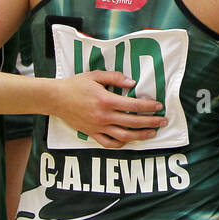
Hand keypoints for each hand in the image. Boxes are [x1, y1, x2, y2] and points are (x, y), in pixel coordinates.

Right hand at [51, 70, 166, 148]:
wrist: (55, 98)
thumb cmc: (75, 85)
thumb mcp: (95, 75)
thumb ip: (115, 77)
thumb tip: (132, 83)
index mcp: (106, 100)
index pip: (134, 106)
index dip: (149, 107)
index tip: (159, 106)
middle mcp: (104, 116)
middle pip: (133, 123)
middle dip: (151, 123)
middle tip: (163, 121)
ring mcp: (98, 127)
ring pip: (124, 136)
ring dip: (140, 136)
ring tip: (152, 133)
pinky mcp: (91, 133)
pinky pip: (108, 143)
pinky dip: (120, 144)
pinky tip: (129, 141)